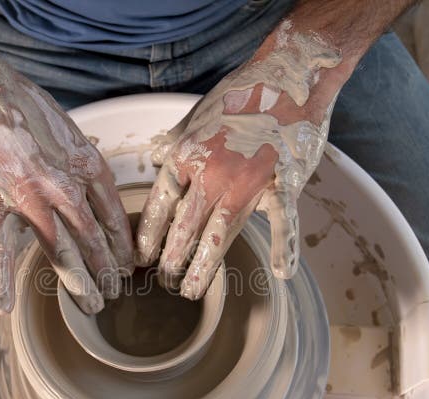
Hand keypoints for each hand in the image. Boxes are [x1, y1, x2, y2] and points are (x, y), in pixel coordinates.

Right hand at [0, 46, 133, 313]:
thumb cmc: (27, 109)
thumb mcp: (71, 133)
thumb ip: (84, 166)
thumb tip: (96, 195)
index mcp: (86, 164)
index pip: (113, 215)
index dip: (122, 244)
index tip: (129, 264)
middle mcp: (63, 184)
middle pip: (92, 238)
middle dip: (106, 270)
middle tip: (115, 292)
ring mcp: (28, 198)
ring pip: (59, 250)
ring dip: (78, 281)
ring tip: (92, 305)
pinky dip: (1, 281)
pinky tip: (4, 308)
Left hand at [135, 21, 342, 298]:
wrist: (287, 76)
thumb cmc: (240, 95)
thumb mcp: (195, 115)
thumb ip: (175, 141)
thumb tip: (155, 154)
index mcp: (187, 157)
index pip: (160, 207)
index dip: (149, 237)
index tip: (141, 260)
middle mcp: (211, 173)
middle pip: (184, 228)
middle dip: (170, 261)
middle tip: (163, 284)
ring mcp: (247, 180)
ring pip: (219, 233)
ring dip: (203, 267)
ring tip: (190, 291)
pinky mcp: (282, 182)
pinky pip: (283, 219)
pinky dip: (283, 246)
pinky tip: (280, 271)